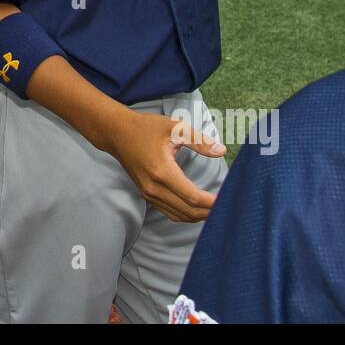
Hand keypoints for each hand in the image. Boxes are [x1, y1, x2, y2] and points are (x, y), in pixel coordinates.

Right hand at [105, 109, 225, 222]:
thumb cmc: (145, 128)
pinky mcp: (146, 195)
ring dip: (199, 216)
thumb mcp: (174, 128)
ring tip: (216, 210)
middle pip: (188, 211)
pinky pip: (170, 212)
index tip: (227, 199)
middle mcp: (154, 188)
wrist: (116, 133)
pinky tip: (198, 209)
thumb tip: (221, 151)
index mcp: (162, 171)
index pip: (192, 196)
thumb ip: (199, 141)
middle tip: (227, 207)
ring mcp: (148, 194)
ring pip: (179, 215)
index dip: (212, 202)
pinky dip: (186, 214)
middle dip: (209, 212)